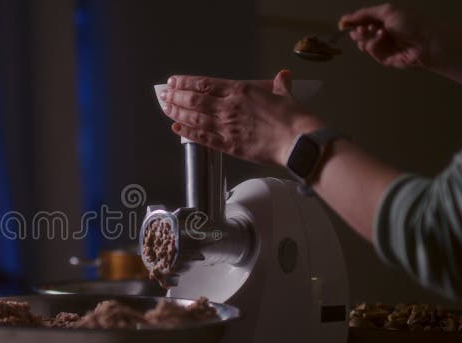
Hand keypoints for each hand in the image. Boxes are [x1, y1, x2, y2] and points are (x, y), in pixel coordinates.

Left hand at [161, 70, 322, 165]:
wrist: (297, 141)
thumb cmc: (293, 118)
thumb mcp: (285, 95)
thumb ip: (279, 85)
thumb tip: (282, 76)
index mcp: (240, 91)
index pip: (205, 83)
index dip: (186, 82)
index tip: (174, 81)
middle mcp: (229, 107)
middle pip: (194, 100)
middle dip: (176, 97)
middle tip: (164, 95)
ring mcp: (227, 127)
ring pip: (194, 118)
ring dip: (177, 113)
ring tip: (166, 109)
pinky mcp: (229, 145)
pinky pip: (202, 138)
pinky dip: (187, 134)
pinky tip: (177, 130)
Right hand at [339, 3, 434, 69]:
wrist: (425, 43)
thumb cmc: (410, 23)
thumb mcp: (387, 10)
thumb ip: (364, 14)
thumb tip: (345, 18)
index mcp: (383, 19)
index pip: (361, 20)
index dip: (351, 22)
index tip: (342, 24)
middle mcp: (381, 32)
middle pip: (359, 32)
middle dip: (359, 31)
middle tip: (364, 30)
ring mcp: (382, 45)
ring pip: (362, 43)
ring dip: (367, 38)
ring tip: (379, 34)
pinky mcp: (383, 58)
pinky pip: (370, 51)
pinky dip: (374, 45)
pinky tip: (382, 40)